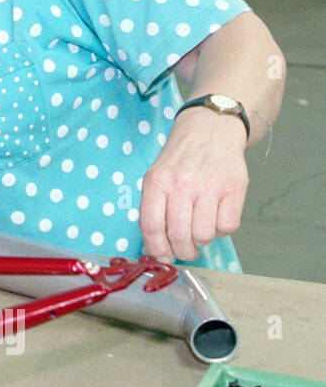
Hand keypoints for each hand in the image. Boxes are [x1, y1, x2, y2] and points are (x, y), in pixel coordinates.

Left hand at [139, 108, 247, 261]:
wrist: (211, 128)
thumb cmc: (180, 159)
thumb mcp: (157, 176)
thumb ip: (154, 208)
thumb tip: (156, 248)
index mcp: (157, 182)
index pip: (152, 226)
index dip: (157, 249)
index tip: (162, 258)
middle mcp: (182, 184)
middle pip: (179, 235)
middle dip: (182, 252)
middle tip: (186, 250)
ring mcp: (210, 186)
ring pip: (204, 234)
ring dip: (202, 239)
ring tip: (201, 227)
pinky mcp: (235, 188)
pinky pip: (227, 227)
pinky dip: (222, 229)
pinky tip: (216, 215)